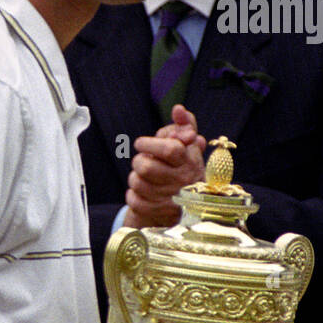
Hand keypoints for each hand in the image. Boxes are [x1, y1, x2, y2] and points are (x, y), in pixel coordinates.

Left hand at [124, 105, 203, 227]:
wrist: (187, 204)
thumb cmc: (182, 167)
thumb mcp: (187, 145)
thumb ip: (185, 125)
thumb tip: (178, 109)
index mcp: (190, 162)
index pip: (170, 149)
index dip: (150, 144)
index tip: (141, 143)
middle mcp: (182, 182)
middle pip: (146, 167)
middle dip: (139, 161)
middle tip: (144, 161)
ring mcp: (170, 200)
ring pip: (136, 183)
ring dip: (135, 178)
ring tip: (146, 178)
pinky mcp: (158, 213)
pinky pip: (133, 200)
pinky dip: (133, 195)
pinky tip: (144, 193)